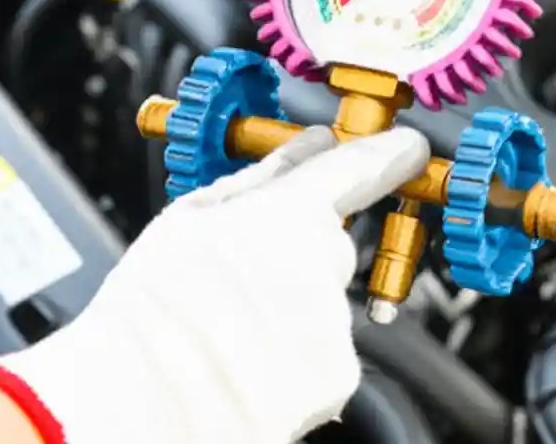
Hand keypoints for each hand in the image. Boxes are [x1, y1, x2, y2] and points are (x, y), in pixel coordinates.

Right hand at [0, 127, 429, 442]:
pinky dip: (291, 358)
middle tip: (237, 278)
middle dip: (296, 256)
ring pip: (318, 304)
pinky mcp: (338, 375)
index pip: (361, 168)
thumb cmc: (154, 315)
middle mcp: (326, 264)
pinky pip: (320, 354)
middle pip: (330, 246)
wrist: (149, 408)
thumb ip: (260, 177)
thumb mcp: (189, 220)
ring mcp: (335, 322)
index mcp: (291, 213)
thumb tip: (305, 147)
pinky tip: (247, 365)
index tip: (406, 148)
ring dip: (284, 311)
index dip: (389, 154)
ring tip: (226, 331)